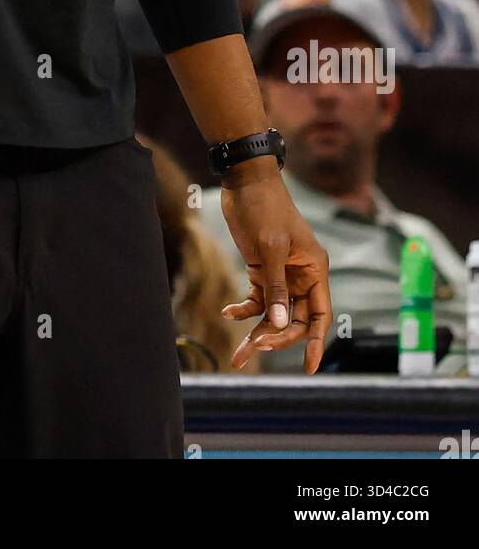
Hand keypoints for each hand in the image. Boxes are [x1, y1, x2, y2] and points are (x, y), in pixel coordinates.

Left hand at [219, 164, 331, 373]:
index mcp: (314, 269)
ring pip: (274, 313)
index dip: (318, 342)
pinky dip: (244, 309)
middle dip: (276, 337)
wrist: (245, 180)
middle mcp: (301, 276)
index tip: (310, 368)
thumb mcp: (271, 248)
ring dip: (257, 332)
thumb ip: (276, 287)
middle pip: (295, 319)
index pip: (320, 315)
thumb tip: (282, 324)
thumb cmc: (264, 208)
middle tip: (252, 349)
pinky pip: (257, 299)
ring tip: (237, 354)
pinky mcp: (261, 270)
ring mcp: (281, 274)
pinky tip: (229, 312)